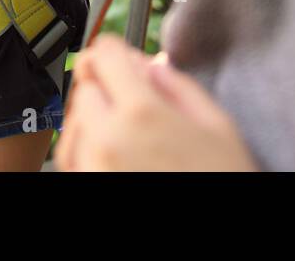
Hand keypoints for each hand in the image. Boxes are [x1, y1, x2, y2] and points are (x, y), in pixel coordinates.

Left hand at [55, 35, 258, 171]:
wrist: (222, 244)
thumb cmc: (223, 180)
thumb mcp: (217, 125)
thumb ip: (177, 85)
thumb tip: (149, 64)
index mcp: (141, 111)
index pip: (103, 53)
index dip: (116, 52)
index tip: (124, 61)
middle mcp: (106, 138)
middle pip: (84, 85)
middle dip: (105, 86)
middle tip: (133, 102)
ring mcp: (92, 169)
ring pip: (73, 123)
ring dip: (92, 118)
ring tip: (127, 133)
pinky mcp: (86, 187)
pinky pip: (70, 159)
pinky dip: (85, 148)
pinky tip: (115, 156)